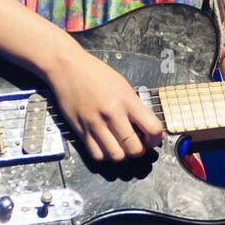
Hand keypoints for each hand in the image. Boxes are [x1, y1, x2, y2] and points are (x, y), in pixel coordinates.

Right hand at [45, 47, 164, 161]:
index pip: (152, 128)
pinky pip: (97, 154)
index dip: (157, 138)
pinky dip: (105, 155)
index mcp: (127, 100)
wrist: (68, 68)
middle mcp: (112, 114)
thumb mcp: (123, 86)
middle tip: (139, 144)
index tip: (154, 138)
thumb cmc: (96, 73)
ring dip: (123, 155)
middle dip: (140, 150)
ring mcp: (95, 124)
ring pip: (116, 156)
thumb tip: (147, 127)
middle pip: (134, 148)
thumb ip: (135, 107)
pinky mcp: (80, 131)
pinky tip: (107, 146)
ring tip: (122, 146)